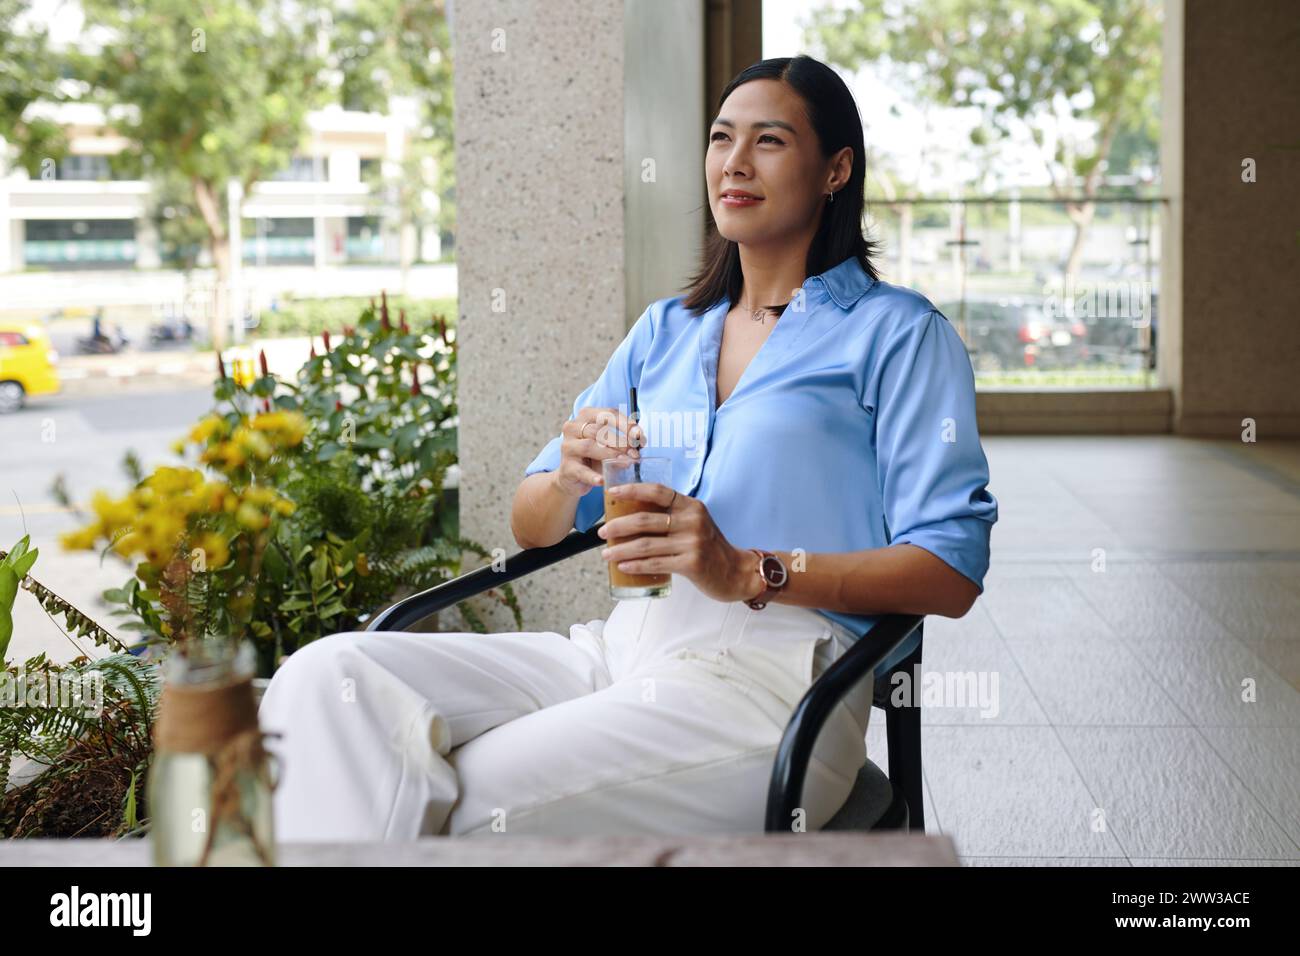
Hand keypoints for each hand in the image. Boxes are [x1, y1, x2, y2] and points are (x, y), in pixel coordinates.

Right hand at [553, 407, 645, 498]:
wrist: (573, 477)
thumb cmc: (594, 456)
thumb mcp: (609, 445)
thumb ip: (623, 441)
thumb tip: (639, 443)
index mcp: (585, 416)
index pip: (607, 414)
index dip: (626, 424)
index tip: (640, 436)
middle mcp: (573, 428)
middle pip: (599, 430)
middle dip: (620, 441)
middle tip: (635, 453)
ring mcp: (567, 447)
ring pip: (589, 446)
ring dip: (610, 454)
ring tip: (625, 463)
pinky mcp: (566, 467)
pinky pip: (581, 470)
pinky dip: (592, 476)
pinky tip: (602, 480)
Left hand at [596, 482, 758, 603]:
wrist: (735, 572)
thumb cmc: (708, 547)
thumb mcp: (694, 523)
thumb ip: (672, 516)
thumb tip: (631, 514)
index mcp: (691, 506)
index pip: (658, 491)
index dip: (632, 490)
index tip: (611, 493)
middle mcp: (693, 520)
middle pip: (645, 519)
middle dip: (618, 526)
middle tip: (601, 532)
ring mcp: (693, 542)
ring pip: (646, 545)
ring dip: (621, 549)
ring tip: (605, 553)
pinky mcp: (692, 563)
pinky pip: (656, 563)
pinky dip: (635, 565)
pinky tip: (622, 566)